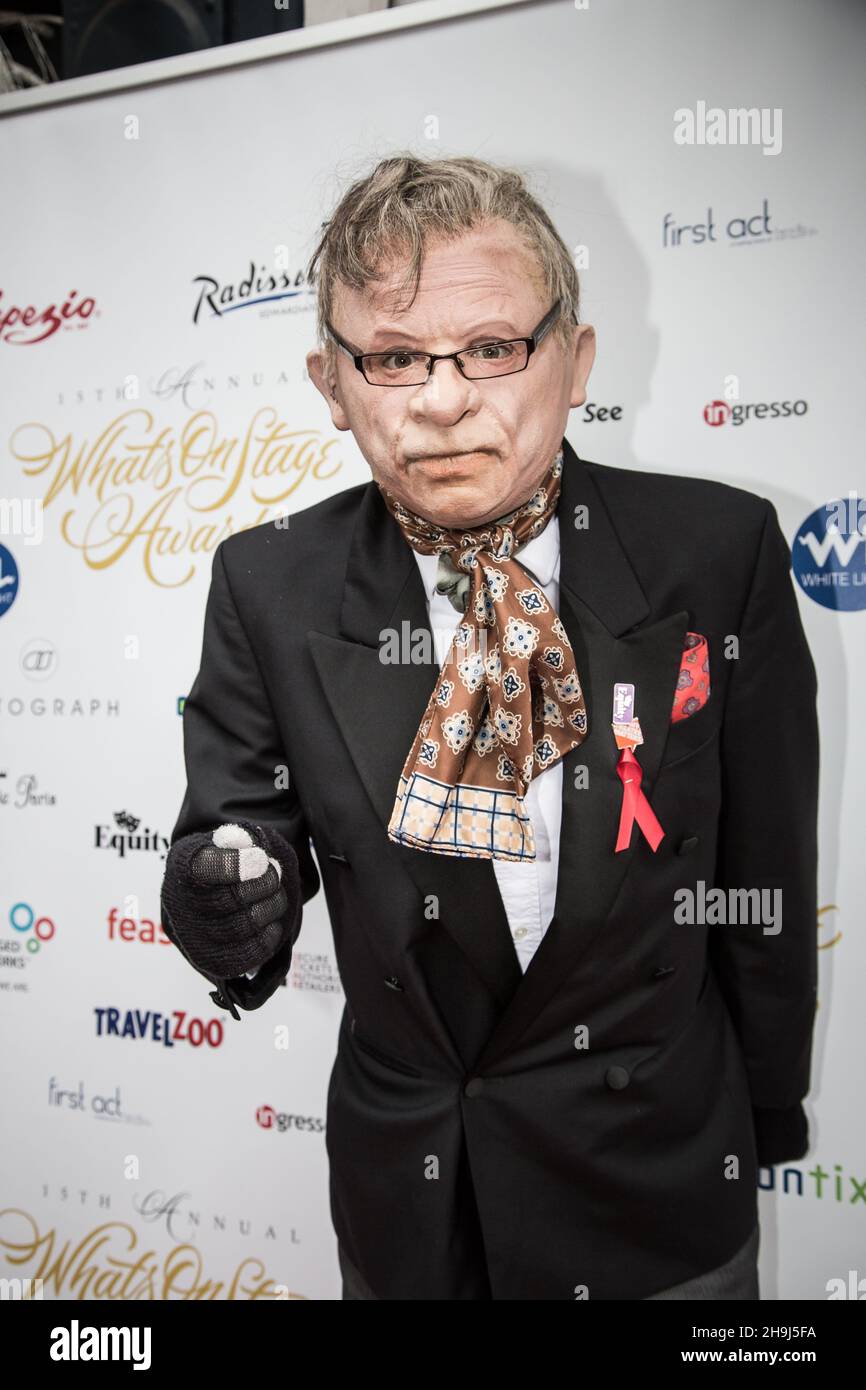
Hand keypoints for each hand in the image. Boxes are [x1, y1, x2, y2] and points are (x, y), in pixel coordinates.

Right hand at [160, 820, 301, 984]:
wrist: (211, 897)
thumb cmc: (225, 863)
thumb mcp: (230, 841)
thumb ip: (240, 838)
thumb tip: (246, 842)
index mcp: (183, 865)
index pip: (205, 868)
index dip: (237, 865)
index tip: (261, 859)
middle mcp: (180, 905)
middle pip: (230, 899)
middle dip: (264, 884)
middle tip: (274, 874)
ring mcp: (194, 938)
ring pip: (244, 925)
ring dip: (272, 906)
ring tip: (276, 895)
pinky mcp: (213, 962)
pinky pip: (251, 952)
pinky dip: (270, 934)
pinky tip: (271, 920)